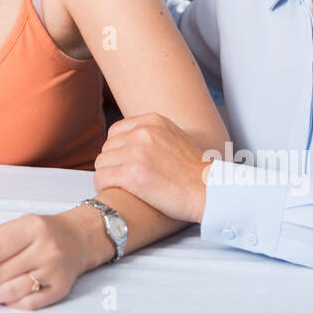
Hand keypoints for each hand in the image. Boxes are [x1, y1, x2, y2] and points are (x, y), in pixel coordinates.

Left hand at [0, 209, 108, 309]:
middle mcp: (46, 248)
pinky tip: (1, 296)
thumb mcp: (13, 227)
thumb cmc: (40, 233)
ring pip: (10, 292)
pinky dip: (8, 303)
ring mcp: (54, 271)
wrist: (79, 239)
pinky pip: (26, 304)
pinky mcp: (60, 290)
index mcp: (31, 227)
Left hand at [93, 113, 212, 223]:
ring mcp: (136, 152)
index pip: (116, 131)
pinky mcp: (132, 174)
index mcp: (153, 120)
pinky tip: (115, 192)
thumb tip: (127, 144)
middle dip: (113, 164)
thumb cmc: (197, 172)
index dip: (117, 150)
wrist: (211, 191)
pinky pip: (101, 178)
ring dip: (109, 176)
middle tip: (124, 179)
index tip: (124, 163)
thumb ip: (152, 136)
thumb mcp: (174, 138)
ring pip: (102, 163)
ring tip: (123, 187)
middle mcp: (142, 132)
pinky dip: (103, 186)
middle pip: (107, 147)